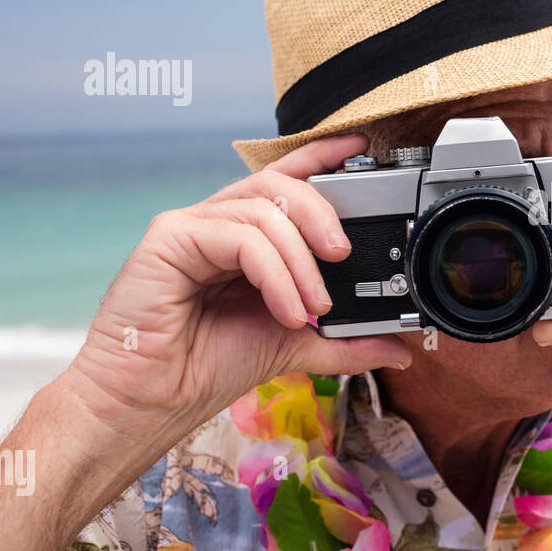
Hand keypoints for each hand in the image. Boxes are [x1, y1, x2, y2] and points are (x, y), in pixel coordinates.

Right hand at [65, 134, 411, 458]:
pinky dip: (274, 273)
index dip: (322, 156)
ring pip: (262, 208)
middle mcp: (218, 223)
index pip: (286, 180)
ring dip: (301, 260)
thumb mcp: (296, 348)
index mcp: (245, 238)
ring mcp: (191, 226)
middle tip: (343, 256)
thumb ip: (346, 342)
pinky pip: (239, 237)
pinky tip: (286, 310)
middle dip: (321, 213)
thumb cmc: (205, 368)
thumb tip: (399, 349)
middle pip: (278, 184)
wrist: (151, 401)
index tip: (362, 149)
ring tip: (313, 307)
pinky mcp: (170, 237)